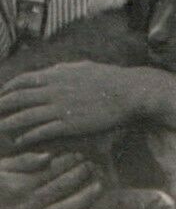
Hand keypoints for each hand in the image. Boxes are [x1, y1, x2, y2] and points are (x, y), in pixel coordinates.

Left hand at [0, 63, 148, 149]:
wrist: (130, 92)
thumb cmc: (110, 79)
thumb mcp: (85, 67)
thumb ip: (66, 69)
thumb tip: (53, 68)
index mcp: (59, 74)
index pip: (24, 80)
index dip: (9, 88)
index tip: (2, 95)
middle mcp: (55, 89)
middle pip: (19, 98)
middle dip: (1, 105)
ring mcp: (61, 107)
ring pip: (25, 116)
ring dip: (8, 123)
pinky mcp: (68, 123)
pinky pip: (41, 131)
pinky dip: (27, 136)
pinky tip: (20, 141)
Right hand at [0, 150, 104, 208]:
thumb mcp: (0, 171)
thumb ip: (23, 162)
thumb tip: (49, 156)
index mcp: (19, 187)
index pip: (52, 171)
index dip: (69, 161)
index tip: (80, 154)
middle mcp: (26, 206)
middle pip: (62, 187)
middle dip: (80, 174)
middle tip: (93, 166)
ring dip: (84, 197)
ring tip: (98, 186)